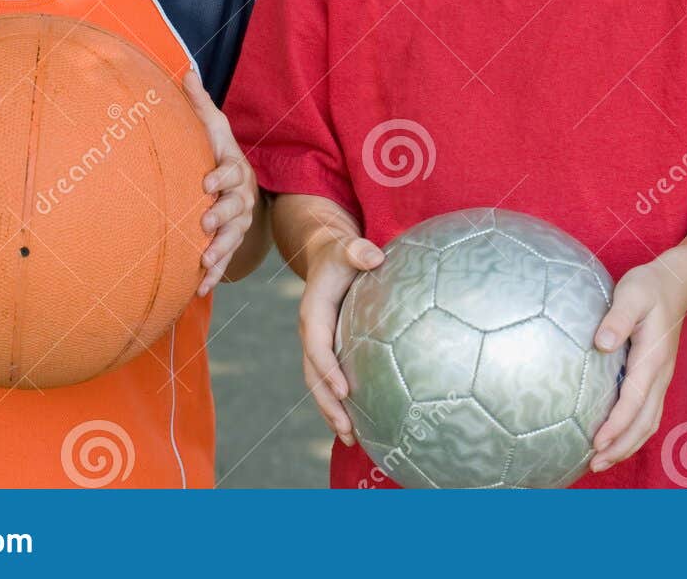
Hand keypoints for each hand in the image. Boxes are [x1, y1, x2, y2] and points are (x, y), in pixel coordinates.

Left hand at [182, 71, 257, 296]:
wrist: (235, 187)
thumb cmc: (216, 153)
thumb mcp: (213, 128)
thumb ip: (199, 104)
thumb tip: (185, 70)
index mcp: (234, 170)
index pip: (231, 172)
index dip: (221, 177)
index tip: (206, 183)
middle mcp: (240, 198)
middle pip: (236, 208)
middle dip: (221, 216)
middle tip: (203, 223)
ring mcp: (237, 223)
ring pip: (233, 237)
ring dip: (220, 250)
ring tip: (205, 259)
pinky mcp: (230, 243)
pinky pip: (226, 261)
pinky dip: (215, 275)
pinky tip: (199, 288)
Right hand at [297, 233, 383, 445]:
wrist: (328, 258)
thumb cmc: (342, 254)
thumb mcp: (347, 248)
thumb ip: (358, 251)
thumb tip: (374, 257)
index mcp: (313, 314)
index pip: (318, 347)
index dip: (328, 370)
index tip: (344, 391)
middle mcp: (311, 335)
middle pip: (314, 376)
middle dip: (328, 405)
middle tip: (348, 430)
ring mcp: (317, 346)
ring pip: (319, 385)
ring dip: (332, 413)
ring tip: (351, 439)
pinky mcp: (328, 352)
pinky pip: (329, 381)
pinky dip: (338, 405)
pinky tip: (358, 426)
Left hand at [588, 255, 686, 472]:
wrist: (678, 282)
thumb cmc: (650, 286)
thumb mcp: (631, 293)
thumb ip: (617, 318)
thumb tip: (601, 343)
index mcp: (653, 358)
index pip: (634, 400)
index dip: (616, 425)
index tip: (597, 443)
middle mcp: (661, 374)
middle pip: (644, 421)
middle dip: (621, 446)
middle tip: (594, 464)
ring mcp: (661, 377)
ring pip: (649, 421)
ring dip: (628, 445)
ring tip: (602, 461)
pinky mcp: (657, 376)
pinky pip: (648, 412)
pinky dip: (633, 432)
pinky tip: (615, 438)